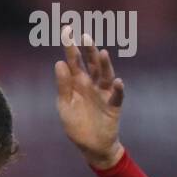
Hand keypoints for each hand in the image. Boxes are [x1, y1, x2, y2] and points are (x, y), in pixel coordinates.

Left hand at [55, 27, 124, 169]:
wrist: (91, 146)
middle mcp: (92, 84)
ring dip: (105, 65)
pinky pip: (117, 96)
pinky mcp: (113, 105)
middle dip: (88, 49)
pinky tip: (117, 82)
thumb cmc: (76, 125)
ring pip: (105, 75)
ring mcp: (104, 93)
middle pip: (91, 63)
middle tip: (85, 36)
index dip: (70, 46)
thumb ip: (63, 86)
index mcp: (77, 83)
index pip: (73, 61)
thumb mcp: (65, 106)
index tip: (66, 30)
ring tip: (102, 53)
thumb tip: (59, 63)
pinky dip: (118, 89)